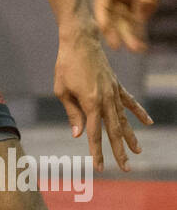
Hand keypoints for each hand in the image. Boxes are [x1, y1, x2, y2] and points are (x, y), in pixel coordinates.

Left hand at [53, 29, 152, 171]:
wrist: (80, 40)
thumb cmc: (66, 65)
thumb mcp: (62, 90)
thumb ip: (72, 113)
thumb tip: (77, 134)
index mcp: (90, 103)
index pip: (93, 133)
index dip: (96, 152)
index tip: (99, 167)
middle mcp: (106, 99)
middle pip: (113, 131)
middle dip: (119, 151)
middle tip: (126, 168)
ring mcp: (113, 92)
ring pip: (124, 119)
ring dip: (131, 136)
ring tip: (138, 152)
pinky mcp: (116, 84)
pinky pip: (130, 101)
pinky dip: (139, 112)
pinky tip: (148, 122)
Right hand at [93, 0, 176, 51]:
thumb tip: (137, 19)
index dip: (102, 14)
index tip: (104, 32)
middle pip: (111, 6)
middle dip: (117, 27)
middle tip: (121, 47)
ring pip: (122, 11)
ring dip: (128, 29)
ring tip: (138, 48)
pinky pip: (135, 10)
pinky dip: (138, 23)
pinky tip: (141, 39)